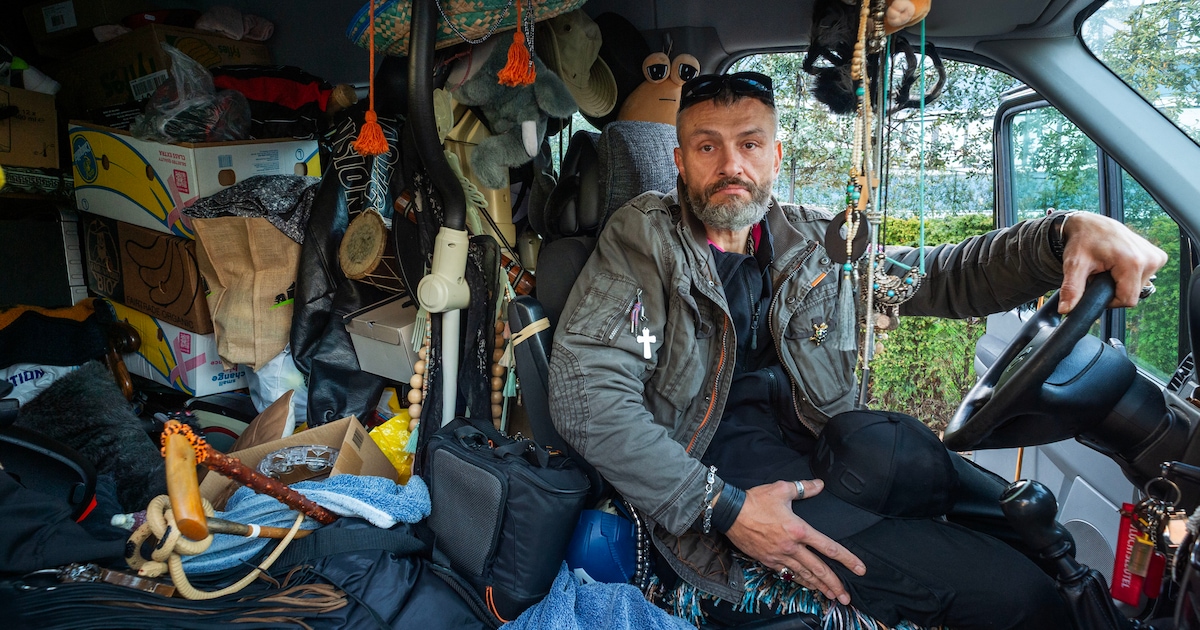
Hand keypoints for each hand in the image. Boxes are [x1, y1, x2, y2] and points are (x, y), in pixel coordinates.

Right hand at [724, 479, 866, 604]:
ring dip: (819, 587)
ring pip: (804, 575)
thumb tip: (820, 485)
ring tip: (831, 595)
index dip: (847, 559)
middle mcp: (791, 546)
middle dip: (834, 584)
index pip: (829, 547)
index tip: (859, 569)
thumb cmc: (755, 500)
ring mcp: (778, 556)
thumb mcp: (781, 489)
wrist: (729, 512)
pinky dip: (800, 581)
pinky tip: (808, 585)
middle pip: (818, 569)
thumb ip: (804, 488)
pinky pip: (787, 574)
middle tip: (846, 597)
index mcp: (798, 529)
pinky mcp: (767, 560)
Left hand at [1058, 212, 1166, 313]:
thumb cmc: (1082, 241)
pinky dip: (1129, 275)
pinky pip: (1143, 277)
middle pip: (1132, 294)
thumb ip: (1072, 289)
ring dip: (1121, 282)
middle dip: (1114, 289)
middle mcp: (1150, 259)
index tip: (1097, 287)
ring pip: (1138, 287)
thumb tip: (1066, 310)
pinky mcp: (1158, 256)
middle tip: (1101, 273)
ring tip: (1108, 267)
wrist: (1090, 224)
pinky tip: (1119, 263)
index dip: (1109, 300)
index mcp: (1134, 262)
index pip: (1126, 300)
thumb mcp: (1074, 265)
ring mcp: (1155, 257)